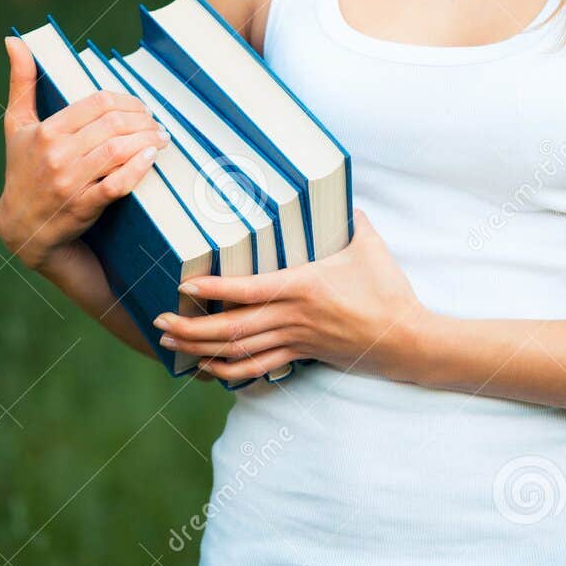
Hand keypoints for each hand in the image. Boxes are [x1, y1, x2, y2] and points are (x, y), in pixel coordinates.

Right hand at [0, 35, 170, 270]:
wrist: (22, 227)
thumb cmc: (22, 168)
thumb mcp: (17, 125)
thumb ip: (22, 82)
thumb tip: (13, 40)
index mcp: (46, 131)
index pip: (97, 103)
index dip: (126, 100)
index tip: (140, 107)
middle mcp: (56, 154)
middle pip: (113, 124)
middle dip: (143, 120)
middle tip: (156, 123)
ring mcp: (70, 182)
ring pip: (118, 150)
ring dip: (148, 140)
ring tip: (161, 138)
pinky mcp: (83, 206)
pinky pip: (117, 184)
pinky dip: (138, 168)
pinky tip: (151, 157)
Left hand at [152, 208, 428, 384]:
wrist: (405, 339)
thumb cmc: (388, 290)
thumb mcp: (370, 247)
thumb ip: (351, 220)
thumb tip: (341, 195)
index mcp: (304, 287)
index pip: (249, 290)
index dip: (214, 290)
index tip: (184, 285)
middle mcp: (294, 317)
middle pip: (232, 328)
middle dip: (192, 327)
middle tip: (160, 320)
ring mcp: (296, 340)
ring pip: (239, 351)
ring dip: (201, 349)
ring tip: (171, 341)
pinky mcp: (302, 355)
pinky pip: (258, 369)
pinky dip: (228, 371)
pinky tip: (206, 368)